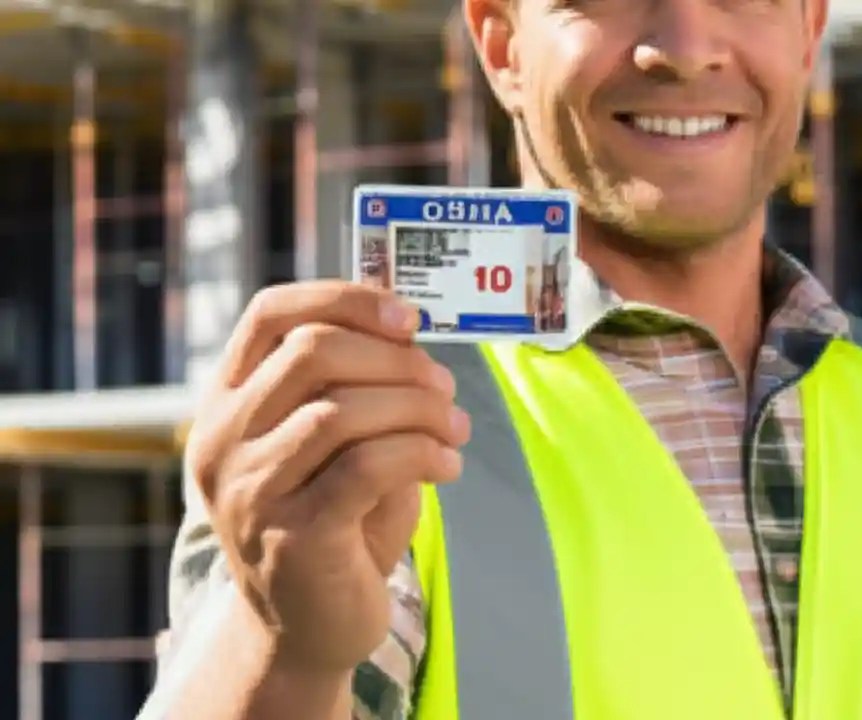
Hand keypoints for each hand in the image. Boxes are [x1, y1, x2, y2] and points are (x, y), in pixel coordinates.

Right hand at [185, 281, 469, 672]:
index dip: (345, 299)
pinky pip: (368, 465)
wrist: (306, 628)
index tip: (409, 318)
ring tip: (455, 429)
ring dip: (418, 409)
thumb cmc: (334, 521)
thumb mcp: (335, 443)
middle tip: (444, 387)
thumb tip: (410, 330)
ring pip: (342, 409)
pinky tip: (448, 466)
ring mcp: (249, 490)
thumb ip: (354, 386)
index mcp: (227, 402)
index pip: (271, 314)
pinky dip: (423, 453)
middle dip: (396, 360)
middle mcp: (222, 440)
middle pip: (312, 350)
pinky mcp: (292, 536)